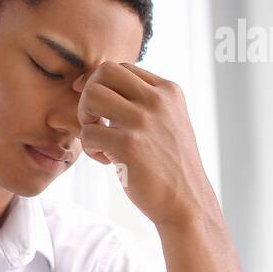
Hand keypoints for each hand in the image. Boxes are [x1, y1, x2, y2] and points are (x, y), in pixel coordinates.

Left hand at [73, 61, 217, 228]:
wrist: (186, 203)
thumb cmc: (169, 164)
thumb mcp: (167, 122)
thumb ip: (143, 102)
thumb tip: (95, 84)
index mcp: (168, 91)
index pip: (121, 68)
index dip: (101, 84)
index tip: (98, 108)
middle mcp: (157, 100)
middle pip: (103, 72)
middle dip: (89, 95)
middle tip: (96, 122)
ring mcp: (143, 120)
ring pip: (90, 96)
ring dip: (86, 119)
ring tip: (100, 139)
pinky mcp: (128, 144)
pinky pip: (88, 133)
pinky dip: (91, 149)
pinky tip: (108, 162)